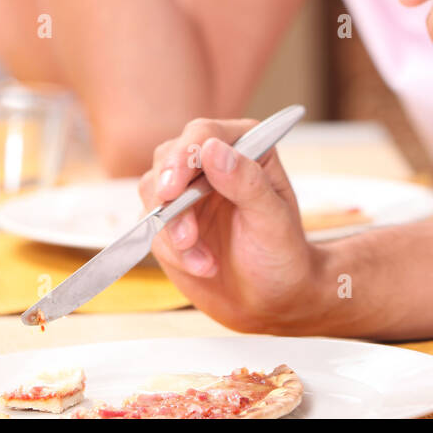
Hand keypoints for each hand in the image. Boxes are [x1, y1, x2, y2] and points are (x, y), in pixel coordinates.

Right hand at [139, 118, 324, 332]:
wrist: (269, 298)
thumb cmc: (281, 253)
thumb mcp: (273, 219)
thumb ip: (247, 183)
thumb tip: (213, 150)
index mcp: (245, 146)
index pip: (204, 134)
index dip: (184, 155)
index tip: (173, 188)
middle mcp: (212, 162)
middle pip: (169, 157)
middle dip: (169, 195)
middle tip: (185, 236)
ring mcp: (187, 190)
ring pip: (153, 190)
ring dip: (172, 229)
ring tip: (206, 261)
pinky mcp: (169, 220)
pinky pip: (151, 226)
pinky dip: (172, 250)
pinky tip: (202, 265)